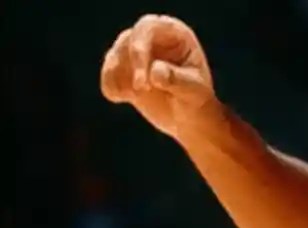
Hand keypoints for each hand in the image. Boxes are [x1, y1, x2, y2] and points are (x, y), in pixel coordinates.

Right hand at [100, 14, 216, 138]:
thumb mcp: (193, 91)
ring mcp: (134, 51)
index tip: (143, 78)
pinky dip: (109, 85)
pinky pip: (108, 72)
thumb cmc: (196, 100)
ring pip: (115, 55)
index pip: (149, 27)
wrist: (187, 117)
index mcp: (174, 33)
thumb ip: (177, 80)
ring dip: (118, 77)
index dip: (140, 47)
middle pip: (128, 39)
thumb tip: (155, 71)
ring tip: (134, 97)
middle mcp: (151, 36)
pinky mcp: (122, 68)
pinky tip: (119, 98)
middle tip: (140, 90)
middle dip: (130, 64)